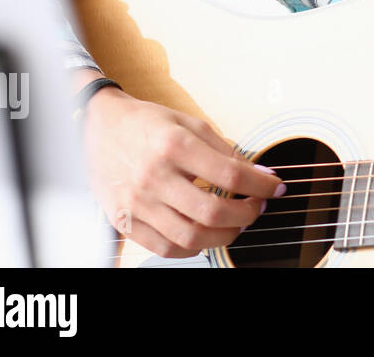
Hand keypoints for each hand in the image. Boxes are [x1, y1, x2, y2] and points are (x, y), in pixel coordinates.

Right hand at [81, 85, 284, 258]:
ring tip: (236, 225)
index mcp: (174, 146)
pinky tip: (204, 236)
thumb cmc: (147, 123)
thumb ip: (224, 150)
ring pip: (189, 237)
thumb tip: (258, 174)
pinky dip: (190, 249)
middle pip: (212, 211)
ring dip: (223, 236)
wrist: (99, 125)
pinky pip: (163, 247)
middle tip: (256, 208)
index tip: (275, 188)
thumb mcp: (189, 123)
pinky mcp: (124, 220)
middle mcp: (154, 176)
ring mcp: (137, 202)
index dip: (260, 185)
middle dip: (246, 214)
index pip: (230, 174)